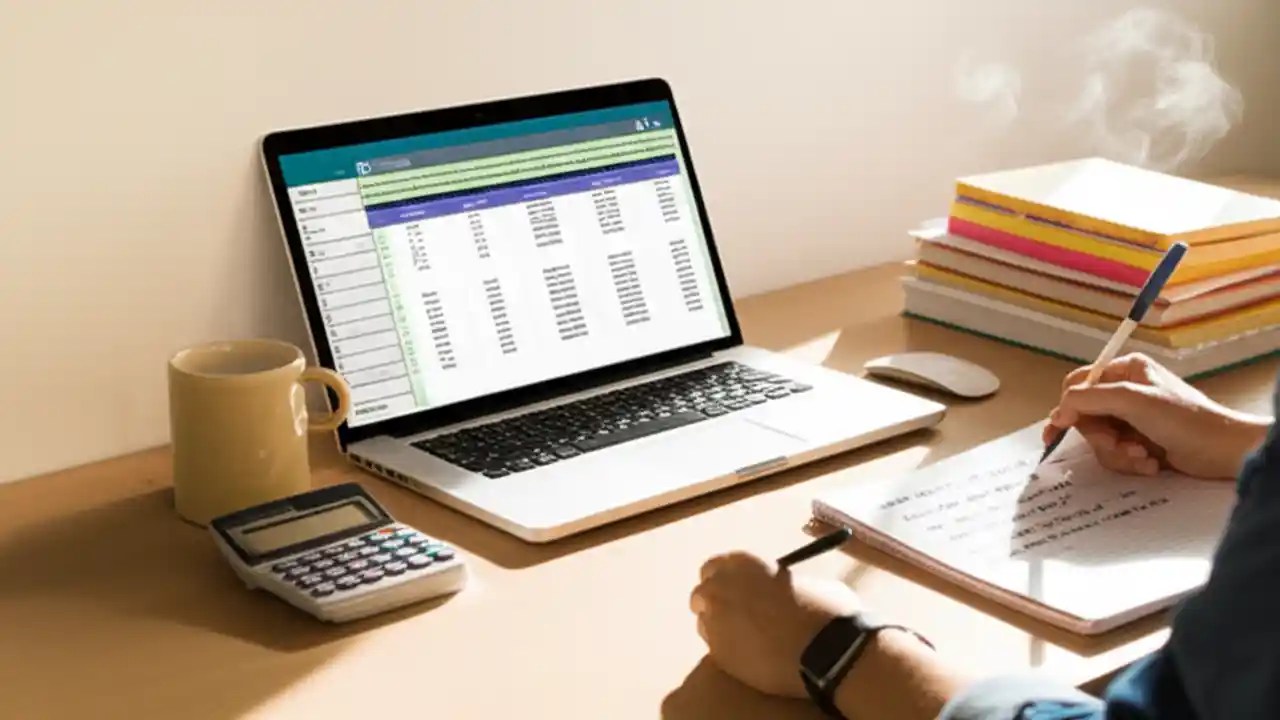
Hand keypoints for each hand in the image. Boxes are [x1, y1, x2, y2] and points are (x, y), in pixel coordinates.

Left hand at [689, 551, 860, 697]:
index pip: (714, 567)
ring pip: (704, 623)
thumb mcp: (806, 581)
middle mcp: (721, 588)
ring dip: (720, 629)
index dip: (724, 580)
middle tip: (734, 616)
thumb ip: (782, 581)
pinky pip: (715, 650)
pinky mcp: (719, 654)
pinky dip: (729, 652)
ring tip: (747, 641)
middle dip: (714, 603)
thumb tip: (782, 588)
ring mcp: (716, 622)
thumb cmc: (826, 609)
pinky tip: (751, 658)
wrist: (827, 650)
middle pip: (702, 594)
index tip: (735, 589)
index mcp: (743, 562)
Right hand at [1045, 353, 1270, 478]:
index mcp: (1125, 370)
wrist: (1222, 451)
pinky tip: (1152, 463)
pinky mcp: (1140, 442)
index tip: (1062, 428)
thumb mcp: (1130, 400)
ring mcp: (1133, 418)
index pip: (1078, 384)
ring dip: (1118, 453)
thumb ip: (1087, 399)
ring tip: (1144, 456)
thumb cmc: (1183, 419)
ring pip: (1100, 440)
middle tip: (1119, 444)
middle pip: (1086, 416)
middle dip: (1102, 437)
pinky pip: (1116, 454)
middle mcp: (1126, 391)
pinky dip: (1131, 462)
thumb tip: (1057, 413)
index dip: (1068, 407)